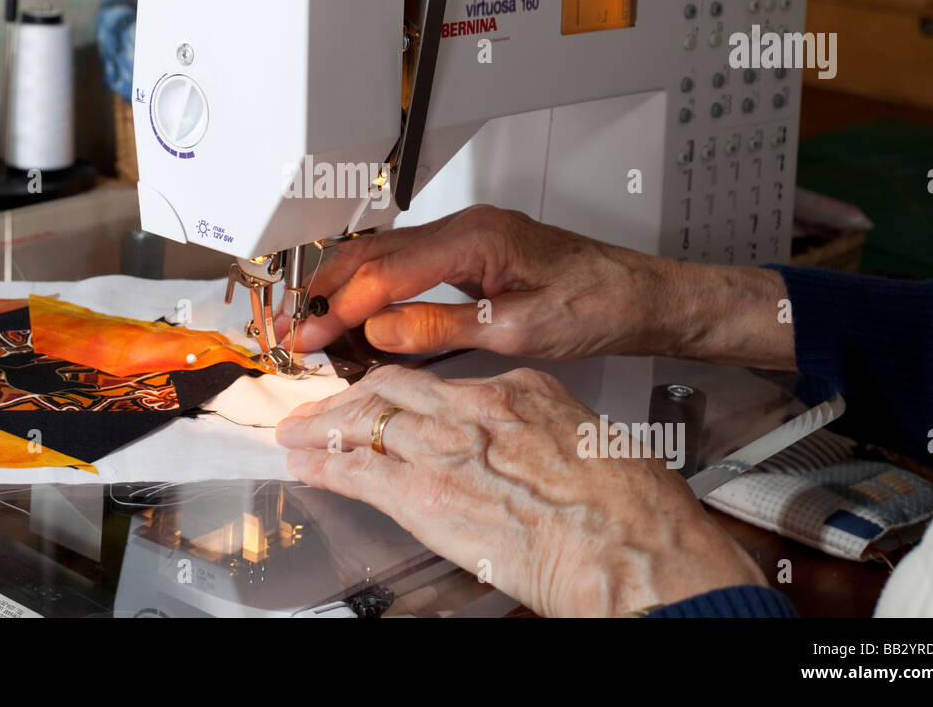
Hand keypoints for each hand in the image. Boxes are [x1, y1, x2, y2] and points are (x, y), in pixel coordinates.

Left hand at [277, 364, 767, 616]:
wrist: (632, 552)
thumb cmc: (631, 510)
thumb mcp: (592, 444)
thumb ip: (542, 436)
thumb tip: (526, 453)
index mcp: (521, 389)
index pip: (442, 381)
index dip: (405, 392)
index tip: (390, 399)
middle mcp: (476, 407)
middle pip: (392, 388)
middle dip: (349, 399)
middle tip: (322, 408)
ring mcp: (446, 447)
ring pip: (366, 422)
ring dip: (324, 428)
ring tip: (300, 434)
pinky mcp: (424, 494)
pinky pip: (359, 471)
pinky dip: (327, 466)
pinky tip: (309, 466)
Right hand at [282, 205, 794, 369]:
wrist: (642, 296)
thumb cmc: (597, 305)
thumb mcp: (516, 329)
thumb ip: (440, 327)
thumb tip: (377, 331)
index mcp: (474, 238)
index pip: (385, 272)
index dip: (340, 307)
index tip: (309, 336)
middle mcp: (465, 227)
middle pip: (374, 253)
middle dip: (328, 290)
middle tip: (293, 327)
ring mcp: (468, 236)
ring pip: (387, 255)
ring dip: (347, 287)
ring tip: (314, 321)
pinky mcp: (473, 252)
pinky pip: (409, 263)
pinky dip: (376, 287)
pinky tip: (362, 311)